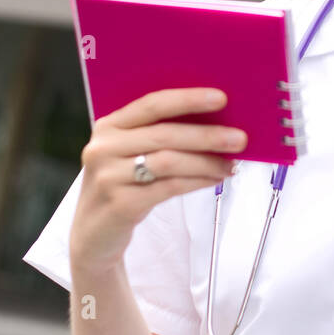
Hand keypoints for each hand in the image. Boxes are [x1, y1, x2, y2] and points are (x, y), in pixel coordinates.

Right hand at [68, 87, 246, 276]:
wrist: (93, 236)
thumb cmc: (123, 187)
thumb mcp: (130, 155)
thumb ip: (159, 137)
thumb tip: (216, 124)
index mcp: (108, 126)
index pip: (152, 104)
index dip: (187, 100)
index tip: (221, 98)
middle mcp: (103, 147)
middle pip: (165, 134)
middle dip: (207, 135)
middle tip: (239, 138)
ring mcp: (108, 177)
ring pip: (169, 161)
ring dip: (206, 162)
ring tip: (231, 165)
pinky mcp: (120, 204)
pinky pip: (169, 187)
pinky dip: (197, 182)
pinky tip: (214, 179)